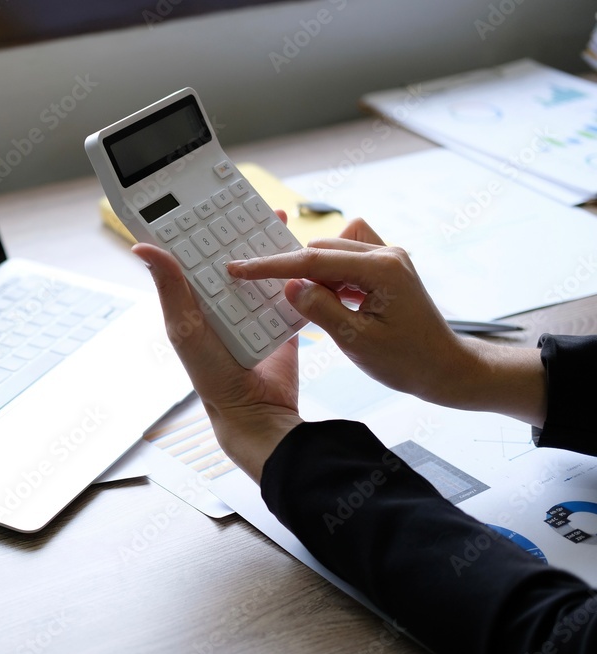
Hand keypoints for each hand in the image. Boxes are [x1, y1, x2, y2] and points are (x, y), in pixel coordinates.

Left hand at [131, 210, 302, 479]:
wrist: (257, 410)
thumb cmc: (211, 374)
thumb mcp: (184, 326)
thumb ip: (170, 286)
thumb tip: (142, 247)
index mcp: (196, 297)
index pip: (196, 254)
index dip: (200, 228)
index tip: (206, 200)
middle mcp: (223, 300)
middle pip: (233, 255)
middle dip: (241, 229)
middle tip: (250, 202)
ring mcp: (253, 307)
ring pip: (263, 266)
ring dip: (271, 245)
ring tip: (278, 218)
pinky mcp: (281, 317)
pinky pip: (290, 288)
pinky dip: (296, 272)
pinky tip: (302, 253)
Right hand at [227, 218, 545, 424]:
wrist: (446, 369)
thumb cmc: (408, 361)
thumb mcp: (356, 341)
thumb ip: (320, 308)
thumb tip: (289, 285)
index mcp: (381, 268)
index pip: (314, 260)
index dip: (272, 266)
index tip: (240, 269)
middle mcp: (387, 254)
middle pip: (321, 250)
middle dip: (296, 273)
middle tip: (280, 303)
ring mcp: (388, 258)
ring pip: (333, 253)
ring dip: (315, 276)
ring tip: (317, 310)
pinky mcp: (386, 268)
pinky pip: (346, 260)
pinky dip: (331, 277)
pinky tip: (331, 302)